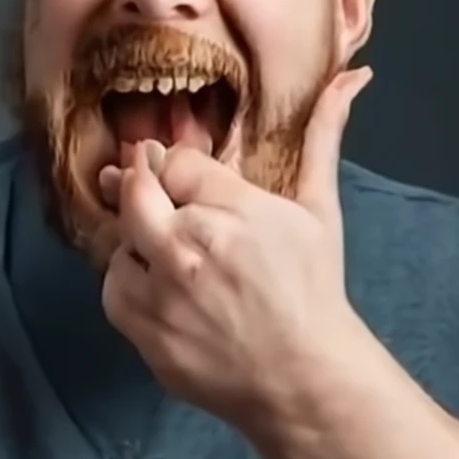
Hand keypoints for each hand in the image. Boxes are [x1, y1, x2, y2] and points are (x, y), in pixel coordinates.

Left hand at [99, 68, 372, 426]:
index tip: (172, 168)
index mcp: (232, 214)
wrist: (302, 378)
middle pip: (134, 193)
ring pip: (119, 244)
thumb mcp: (317, 211)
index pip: (173, 162)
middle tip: (149, 190)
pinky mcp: (144, 335)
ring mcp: (161, 297)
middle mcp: (188, 251)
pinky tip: (162, 289)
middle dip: (137, 184)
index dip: (171, 162)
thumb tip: (346, 79)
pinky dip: (130, 285)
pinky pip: (112, 292)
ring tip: (173, 256)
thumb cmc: (311, 290)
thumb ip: (319, 142)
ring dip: (136, 243)